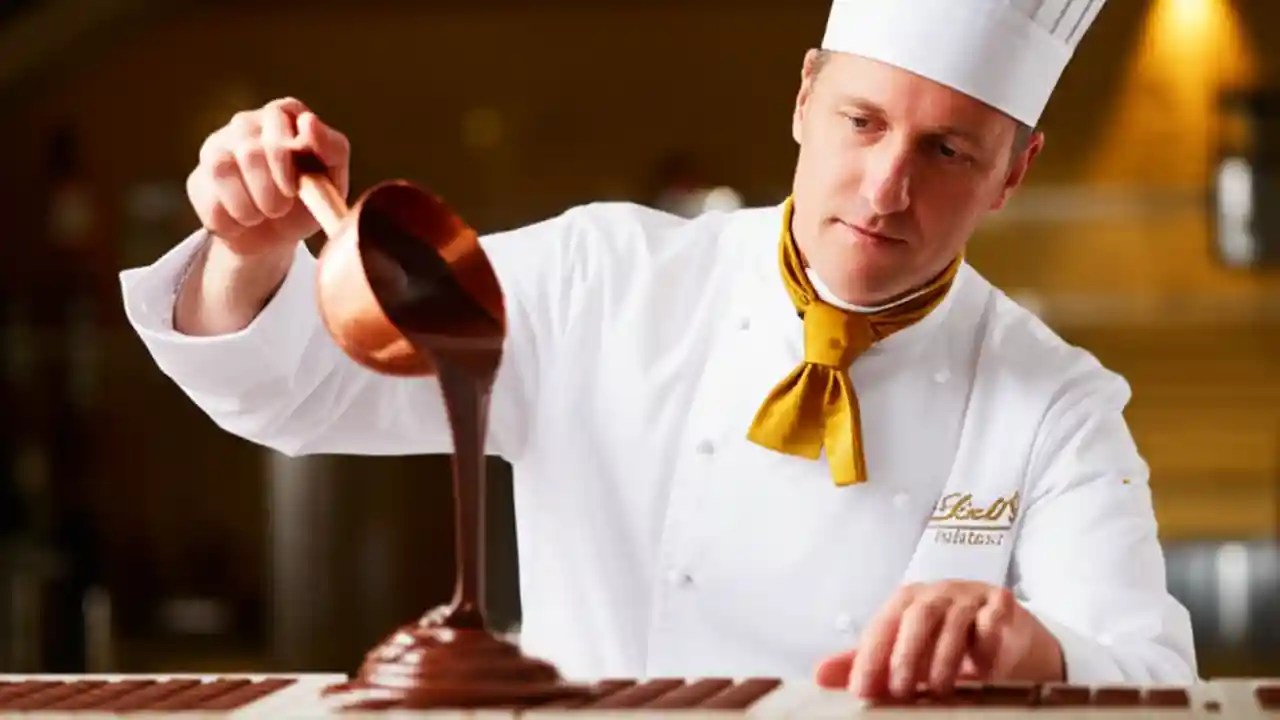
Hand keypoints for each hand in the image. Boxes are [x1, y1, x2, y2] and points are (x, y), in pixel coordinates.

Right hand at [186, 97, 350, 257]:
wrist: (277, 237)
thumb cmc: (309, 199)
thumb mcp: (332, 177)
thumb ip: (332, 148)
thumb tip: (309, 122)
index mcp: (283, 115)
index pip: (280, 114)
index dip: (286, 154)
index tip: (295, 186)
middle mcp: (246, 123)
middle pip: (251, 150)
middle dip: (271, 191)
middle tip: (282, 208)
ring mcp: (217, 148)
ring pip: (222, 171)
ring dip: (251, 208)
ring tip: (263, 215)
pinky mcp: (198, 179)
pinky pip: (210, 201)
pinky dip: (233, 222)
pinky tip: (242, 222)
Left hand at [814, 581, 1063, 699]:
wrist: (1001, 633)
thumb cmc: (942, 642)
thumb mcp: (902, 654)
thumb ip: (866, 663)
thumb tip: (819, 675)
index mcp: (905, 602)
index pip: (882, 625)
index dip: (870, 658)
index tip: (862, 690)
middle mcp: (936, 593)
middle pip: (917, 618)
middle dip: (906, 657)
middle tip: (903, 692)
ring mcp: (971, 595)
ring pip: (955, 621)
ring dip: (945, 658)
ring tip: (940, 690)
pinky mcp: (1002, 604)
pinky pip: (994, 618)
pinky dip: (987, 643)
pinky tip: (983, 670)